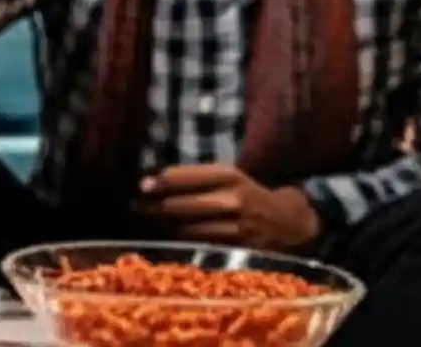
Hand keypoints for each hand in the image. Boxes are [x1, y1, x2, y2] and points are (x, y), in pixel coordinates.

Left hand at [136, 164, 320, 252]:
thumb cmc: (245, 194)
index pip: (187, 177)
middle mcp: (233, 198)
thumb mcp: (227, 177)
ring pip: (190, 227)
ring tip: (143, 223)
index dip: (162, 181)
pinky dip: (181, 240)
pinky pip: (202, 244)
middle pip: (185, 204)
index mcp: (228, 175)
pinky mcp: (238, 246)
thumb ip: (194, 178)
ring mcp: (237, 224)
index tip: (140, 185)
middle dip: (155, 206)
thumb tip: (151, 180)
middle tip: (133, 208)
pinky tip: (166, 237)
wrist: (287, 220)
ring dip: (164, 226)